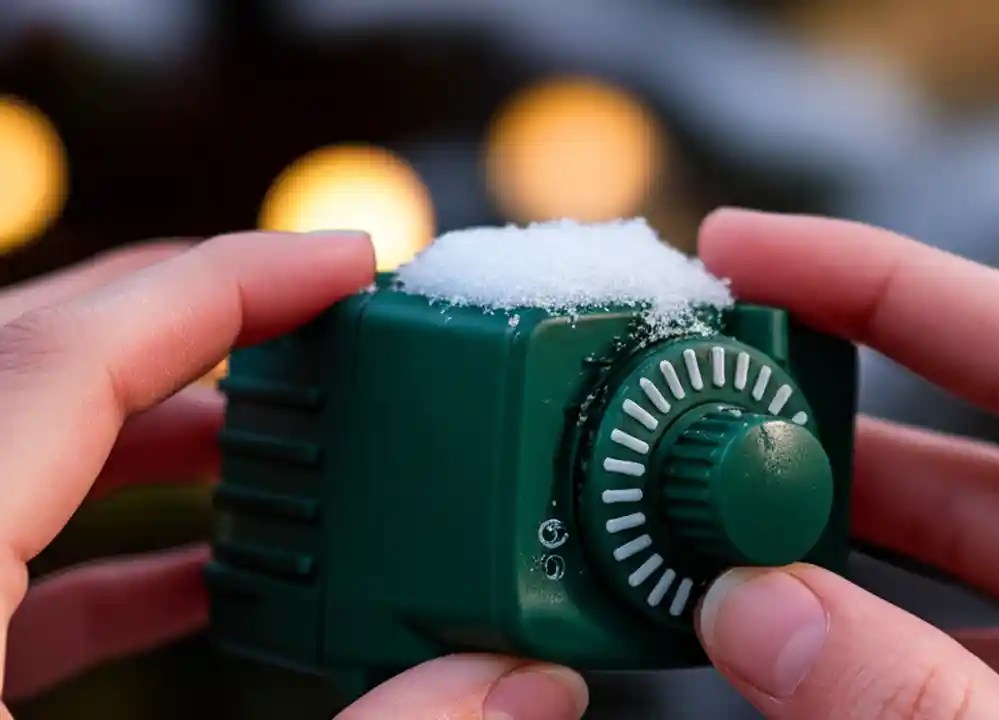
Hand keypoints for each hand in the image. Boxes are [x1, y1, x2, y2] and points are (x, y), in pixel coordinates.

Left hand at [0, 233, 588, 719]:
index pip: (68, 359)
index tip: (347, 262)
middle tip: (333, 334)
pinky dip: (113, 534)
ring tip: (296, 448)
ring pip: (20, 438)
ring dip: (159, 427)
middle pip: (41, 359)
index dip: (225, 283)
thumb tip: (518, 687)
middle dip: (197, 325)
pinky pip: (2, 540)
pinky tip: (209, 576)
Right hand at [694, 208, 998, 718]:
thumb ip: (932, 700)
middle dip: (835, 450)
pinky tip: (797, 652)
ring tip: (723, 555)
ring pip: (976, 586)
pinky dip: (885, 662)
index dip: (882, 285)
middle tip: (708, 433)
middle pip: (992, 470)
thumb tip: (756, 615)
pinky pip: (991, 668)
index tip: (747, 255)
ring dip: (841, 573)